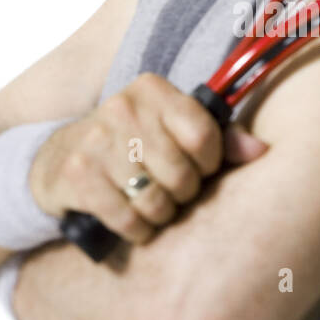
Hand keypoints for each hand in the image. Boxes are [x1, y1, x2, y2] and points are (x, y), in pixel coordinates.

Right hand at [29, 73, 266, 244]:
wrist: (59, 161)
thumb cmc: (132, 148)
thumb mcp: (171, 132)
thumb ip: (220, 139)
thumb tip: (261, 150)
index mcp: (152, 90)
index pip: (203, 133)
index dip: (208, 162)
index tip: (199, 168)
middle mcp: (123, 107)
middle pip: (181, 173)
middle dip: (183, 193)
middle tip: (171, 192)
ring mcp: (96, 140)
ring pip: (155, 199)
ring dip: (159, 215)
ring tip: (152, 207)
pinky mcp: (77, 174)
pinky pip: (126, 217)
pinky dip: (135, 229)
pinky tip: (132, 221)